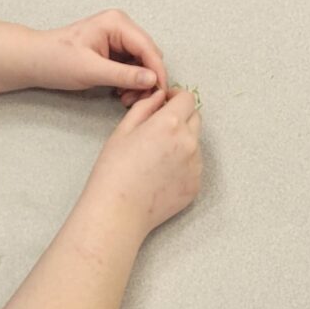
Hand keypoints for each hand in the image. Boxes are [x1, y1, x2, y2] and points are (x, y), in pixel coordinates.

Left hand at [35, 8, 166, 100]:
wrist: (34, 61)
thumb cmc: (56, 60)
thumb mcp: (91, 70)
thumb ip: (124, 75)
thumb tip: (152, 80)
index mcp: (117, 23)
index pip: (148, 48)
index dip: (157, 71)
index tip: (160, 93)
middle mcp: (121, 27)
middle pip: (148, 54)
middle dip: (147, 78)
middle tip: (136, 100)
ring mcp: (118, 37)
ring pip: (142, 62)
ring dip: (138, 82)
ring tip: (125, 98)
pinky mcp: (113, 50)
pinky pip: (131, 66)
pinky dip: (130, 81)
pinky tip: (120, 92)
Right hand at [83, 87, 201, 235]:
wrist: (117, 212)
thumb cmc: (114, 170)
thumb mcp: (123, 130)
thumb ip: (146, 107)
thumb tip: (160, 97)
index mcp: (171, 123)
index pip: (187, 98)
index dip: (176, 97)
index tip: (166, 103)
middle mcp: (189, 142)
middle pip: (195, 118)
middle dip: (180, 117)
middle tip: (159, 130)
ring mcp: (195, 165)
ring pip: (195, 143)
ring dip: (182, 141)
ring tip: (157, 157)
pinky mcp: (195, 185)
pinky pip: (193, 166)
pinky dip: (183, 164)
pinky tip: (161, 174)